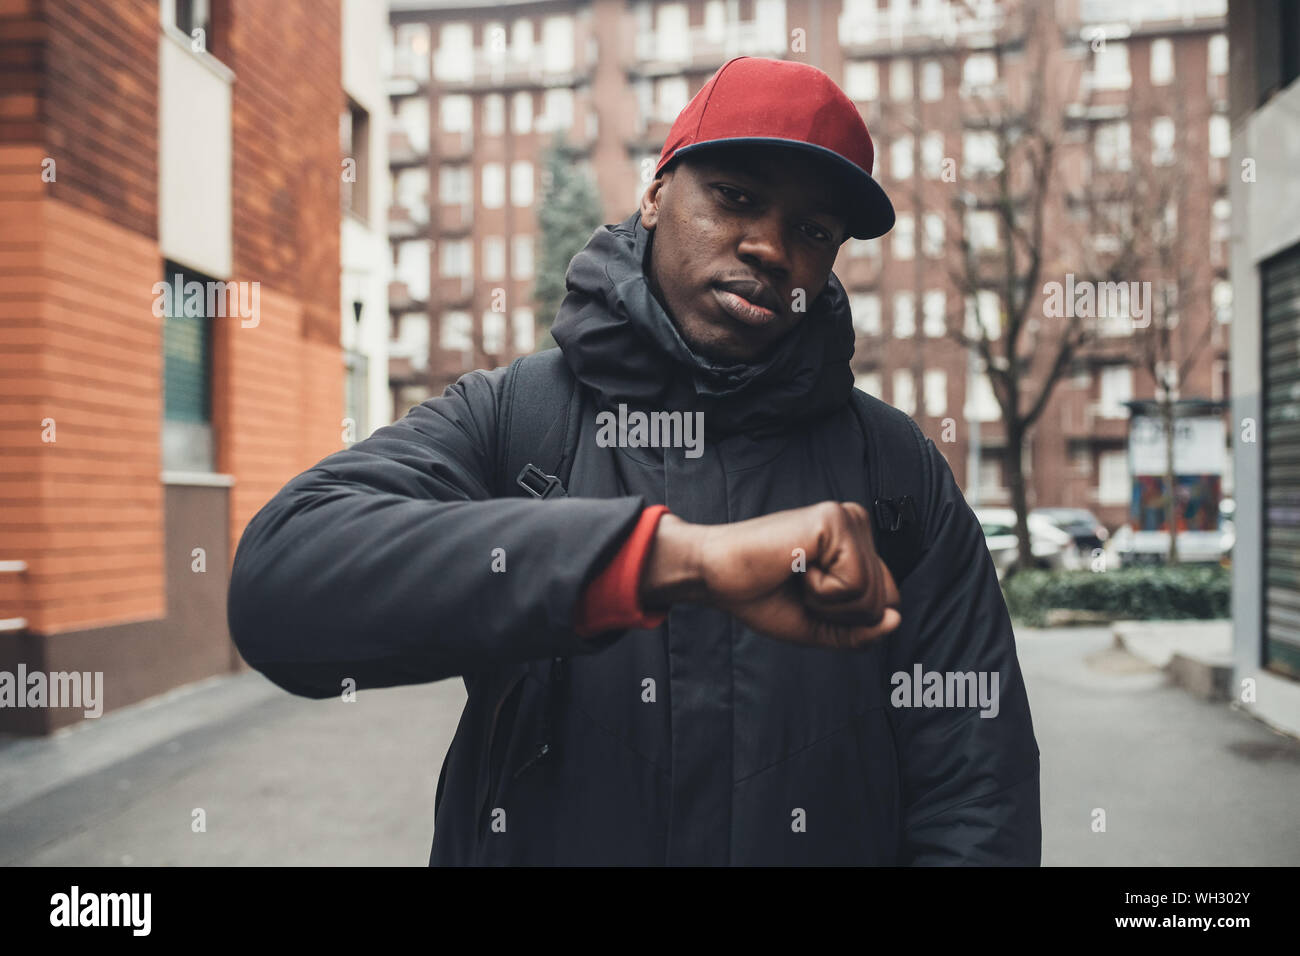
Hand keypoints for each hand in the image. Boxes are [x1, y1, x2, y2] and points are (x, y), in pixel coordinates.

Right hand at [640, 503, 900, 648]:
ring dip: (827, 602)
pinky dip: (822, 591)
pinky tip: (795, 565)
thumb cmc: (760, 595)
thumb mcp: (819, 626)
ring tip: (795, 575)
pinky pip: (854, 583)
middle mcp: (856, 525)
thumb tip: (897, 620)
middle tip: (797, 586)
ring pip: (872, 596)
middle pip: (884, 601)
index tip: (806, 597)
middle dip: (839, 613)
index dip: (846, 619)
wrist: (716, 576)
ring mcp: (847, 518)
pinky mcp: (835, 520)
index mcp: (855, 544)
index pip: (888, 601)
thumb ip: (859, 632)